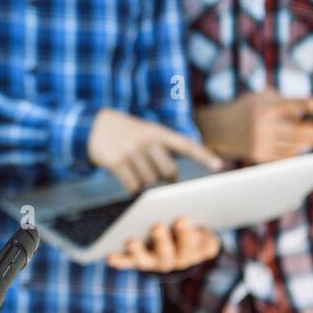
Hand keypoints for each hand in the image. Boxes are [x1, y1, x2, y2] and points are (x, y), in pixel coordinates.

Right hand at [87, 108, 222, 193]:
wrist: (94, 125)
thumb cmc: (127, 133)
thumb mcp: (147, 132)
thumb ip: (162, 148)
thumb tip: (173, 177)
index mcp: (159, 133)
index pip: (186, 146)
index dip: (203, 156)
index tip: (219, 166)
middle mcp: (147, 141)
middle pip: (168, 172)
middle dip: (165, 178)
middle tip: (155, 173)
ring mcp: (132, 151)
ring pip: (150, 181)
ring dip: (145, 182)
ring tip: (135, 170)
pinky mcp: (117, 162)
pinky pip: (133, 186)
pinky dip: (132, 188)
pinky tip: (127, 180)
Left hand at [106, 217, 220, 271]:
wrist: (181, 244)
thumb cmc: (192, 227)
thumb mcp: (202, 224)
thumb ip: (202, 224)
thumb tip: (200, 216)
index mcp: (195, 250)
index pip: (197, 247)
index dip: (189, 236)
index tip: (180, 219)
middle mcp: (176, 260)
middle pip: (171, 254)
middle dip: (163, 239)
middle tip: (156, 226)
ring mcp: (156, 262)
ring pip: (147, 260)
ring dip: (138, 251)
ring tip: (131, 241)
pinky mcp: (139, 261)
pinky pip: (128, 263)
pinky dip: (119, 261)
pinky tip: (109, 256)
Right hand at [195, 90, 312, 163]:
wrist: (218, 127)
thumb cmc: (246, 108)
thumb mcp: (261, 97)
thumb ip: (284, 102)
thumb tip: (311, 110)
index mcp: (263, 108)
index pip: (289, 106)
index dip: (305, 105)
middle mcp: (262, 127)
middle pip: (297, 131)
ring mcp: (260, 143)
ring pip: (293, 145)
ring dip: (311, 141)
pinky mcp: (259, 155)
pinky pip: (285, 155)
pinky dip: (298, 149)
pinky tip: (306, 144)